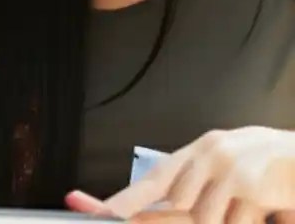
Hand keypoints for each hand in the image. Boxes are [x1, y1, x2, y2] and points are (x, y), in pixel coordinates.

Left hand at [65, 127, 294, 222]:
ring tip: (249, 206)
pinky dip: (247, 221)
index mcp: (200, 151)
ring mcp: (229, 170)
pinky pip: (234, 223)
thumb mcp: (225, 167)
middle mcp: (210, 155)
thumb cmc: (265, 166)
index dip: (128, 198)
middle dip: (194, 216)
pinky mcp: (250, 187)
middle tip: (226, 203)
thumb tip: (160, 207)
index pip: (156, 178)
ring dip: (228, 220)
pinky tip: (264, 208)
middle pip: (181, 204)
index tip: (102, 211)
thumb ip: (193, 182)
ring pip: (207, 219)